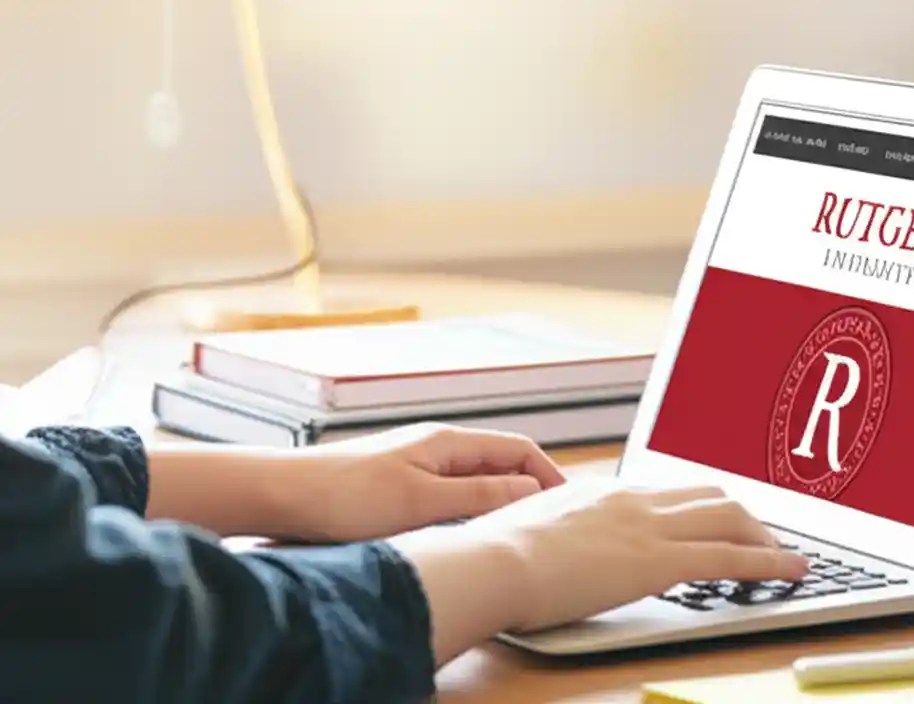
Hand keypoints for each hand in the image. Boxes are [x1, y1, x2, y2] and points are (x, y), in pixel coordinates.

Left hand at [290, 423, 565, 540]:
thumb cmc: (343, 495)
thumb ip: (479, 495)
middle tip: (548, 523)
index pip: (519, 448)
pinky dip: (469, 512)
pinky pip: (450, 495)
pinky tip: (465, 537)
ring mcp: (416, 466)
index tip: (567, 505)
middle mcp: (435, 448)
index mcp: (447, 442)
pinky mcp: (398, 487)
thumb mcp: (421, 501)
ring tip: (513, 532)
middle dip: (529, 488)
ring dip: (498, 502)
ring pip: (475, 481)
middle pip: (500, 463)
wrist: (280, 496)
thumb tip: (530, 490)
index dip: (549, 474)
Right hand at [389, 480, 808, 663]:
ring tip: (785, 555)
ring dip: (764, 537)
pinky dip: (769, 564)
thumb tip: (546, 538)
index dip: (700, 503)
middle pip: (709, 494)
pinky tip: (790, 572)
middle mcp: (635, 499)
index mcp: (606, 491)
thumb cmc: (499, 555)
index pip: (669, 490)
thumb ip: (552, 529)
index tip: (714, 514)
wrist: (495, 563)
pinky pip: (731, 557)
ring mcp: (650, 526)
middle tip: (760, 535)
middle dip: (742, 515)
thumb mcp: (530, 528)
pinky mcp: (660, 561)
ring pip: (730, 518)